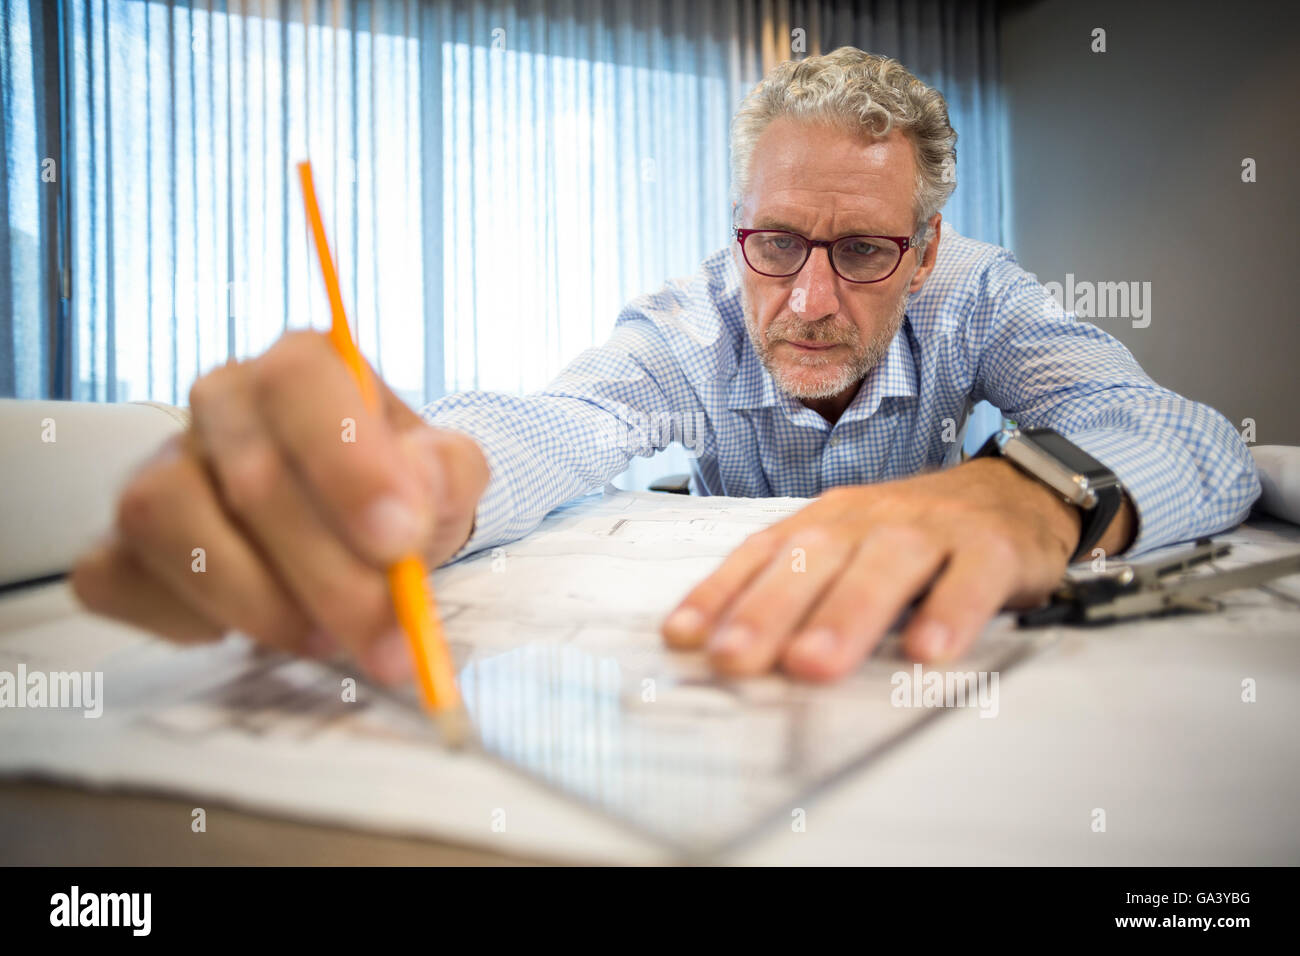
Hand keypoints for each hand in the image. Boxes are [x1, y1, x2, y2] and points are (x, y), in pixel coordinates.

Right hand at [71, 330, 488, 683]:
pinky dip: (188, 621)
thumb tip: (410, 501)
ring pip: (171, 524)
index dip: (346, 465)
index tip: (398, 542)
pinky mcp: (122, 543)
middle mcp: (220, 404)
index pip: (298, 384)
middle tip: (388, 638)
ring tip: (330, 639)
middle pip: (250, 477)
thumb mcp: (447, 474)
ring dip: (261, 603)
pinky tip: (255, 631)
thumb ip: (444, 473)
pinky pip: (119, 579)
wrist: (360, 532)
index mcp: (300, 368)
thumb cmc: (399, 495)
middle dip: (330, 576)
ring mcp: (159, 469)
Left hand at [661, 458, 1131, 680]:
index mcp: (826, 521)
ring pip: (884, 567)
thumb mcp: (847, 549)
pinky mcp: (990, 549)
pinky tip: (927, 651)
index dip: (720, 592)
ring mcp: (931, 529)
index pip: (763, 553)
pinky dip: (949, 612)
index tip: (683, 635)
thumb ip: (796, 589)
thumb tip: (723, 646)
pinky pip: (969, 579)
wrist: (1013, 492)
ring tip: (811, 665)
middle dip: (768, 609)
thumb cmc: (913, 533)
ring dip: (844, 616)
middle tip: (735, 658)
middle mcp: (869, 519)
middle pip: (813, 559)